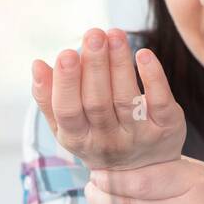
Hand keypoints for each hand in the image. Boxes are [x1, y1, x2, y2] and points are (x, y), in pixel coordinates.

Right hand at [32, 27, 186, 170]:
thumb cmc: (98, 137)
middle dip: (95, 67)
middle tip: (93, 34)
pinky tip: (144, 54)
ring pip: (126, 99)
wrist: (143, 170)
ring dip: (120, 64)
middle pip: (98, 103)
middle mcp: (107, 141)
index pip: (68, 112)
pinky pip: (160, 102)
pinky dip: (154, 78)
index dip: (66, 84)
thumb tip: (37, 65)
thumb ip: (49, 98)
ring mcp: (138, 136)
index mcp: (78, 139)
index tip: (66, 53)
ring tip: (114, 34)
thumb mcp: (68, 126)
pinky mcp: (166, 127)